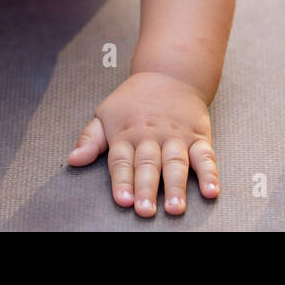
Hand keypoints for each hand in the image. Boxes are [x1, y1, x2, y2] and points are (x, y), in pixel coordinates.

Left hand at [66, 70, 218, 216]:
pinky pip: (205, 156)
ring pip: (176, 163)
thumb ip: (90, 139)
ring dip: (176, 186)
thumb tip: (73, 159)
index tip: (122, 200)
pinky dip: (210, 174)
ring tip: (175, 209)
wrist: (171, 73)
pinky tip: (211, 191)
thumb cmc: (133, 100)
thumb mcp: (106, 113)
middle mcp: (151, 136)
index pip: (122, 161)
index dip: (122, 181)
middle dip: (147, 189)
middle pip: (148, 165)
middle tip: (145, 212)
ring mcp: (176, 136)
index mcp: (126, 133)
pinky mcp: (198, 136)